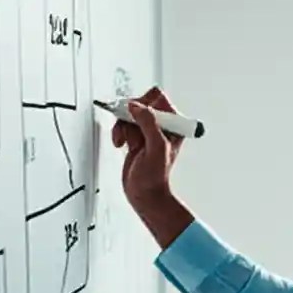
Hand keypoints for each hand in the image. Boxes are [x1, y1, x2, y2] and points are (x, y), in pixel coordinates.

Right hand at [112, 86, 184, 211]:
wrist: (144, 194)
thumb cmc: (155, 177)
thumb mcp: (156, 147)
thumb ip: (148, 124)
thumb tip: (136, 106)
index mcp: (174, 124)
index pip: (158, 98)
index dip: (144, 102)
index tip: (134, 113)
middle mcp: (162, 125)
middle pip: (140, 103)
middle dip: (129, 114)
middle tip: (125, 125)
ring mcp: (147, 131)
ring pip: (129, 113)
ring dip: (122, 124)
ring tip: (123, 140)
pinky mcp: (136, 137)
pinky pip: (123, 124)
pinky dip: (118, 131)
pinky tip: (120, 143)